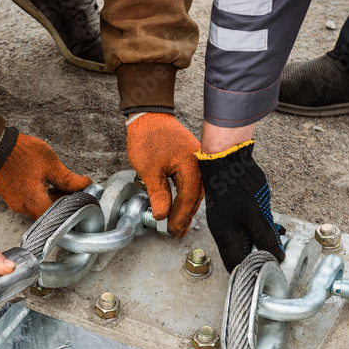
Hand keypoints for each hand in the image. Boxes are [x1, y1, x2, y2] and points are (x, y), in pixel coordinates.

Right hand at [0, 133, 91, 217]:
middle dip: (61, 202)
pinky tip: (43, 181)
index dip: (71, 208)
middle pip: (48, 213)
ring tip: (56, 182)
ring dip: (50, 198)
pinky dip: (39, 195)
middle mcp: (23, 207)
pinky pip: (29, 202)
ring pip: (39, 208)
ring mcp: (15, 203)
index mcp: (34, 202)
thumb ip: (70, 180)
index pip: (58, 216)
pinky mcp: (11, 197)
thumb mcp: (52, 164)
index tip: (78, 198)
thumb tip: (85, 185)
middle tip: (69, 188)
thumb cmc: (21, 153)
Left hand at [126, 112, 203, 237]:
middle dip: (186, 216)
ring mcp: (198, 161)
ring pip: (195, 191)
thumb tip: (162, 215)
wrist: (150, 115)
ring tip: (180, 225)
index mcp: (192, 165)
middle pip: (195, 197)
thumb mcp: (148, 169)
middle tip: (177, 233)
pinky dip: (186, 196)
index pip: (188, 198)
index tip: (172, 230)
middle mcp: (200, 164)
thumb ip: (158, 193)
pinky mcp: (193, 160)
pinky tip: (182, 206)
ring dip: (187, 208)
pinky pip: (192, 182)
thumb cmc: (149, 137)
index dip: (180, 217)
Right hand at [197, 140, 284, 271]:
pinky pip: (249, 228)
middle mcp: (225, 232)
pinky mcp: (236, 212)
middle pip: (241, 255)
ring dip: (264, 244)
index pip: (236, 265)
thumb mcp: (256, 214)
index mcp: (226, 237)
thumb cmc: (238, 185)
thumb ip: (265, 237)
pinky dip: (262, 230)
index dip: (251, 272)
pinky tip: (276, 227)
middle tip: (279, 259)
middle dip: (260, 258)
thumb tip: (276, 258)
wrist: (228, 159)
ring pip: (247, 241)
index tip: (268, 273)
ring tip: (281, 242)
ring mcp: (230, 221)